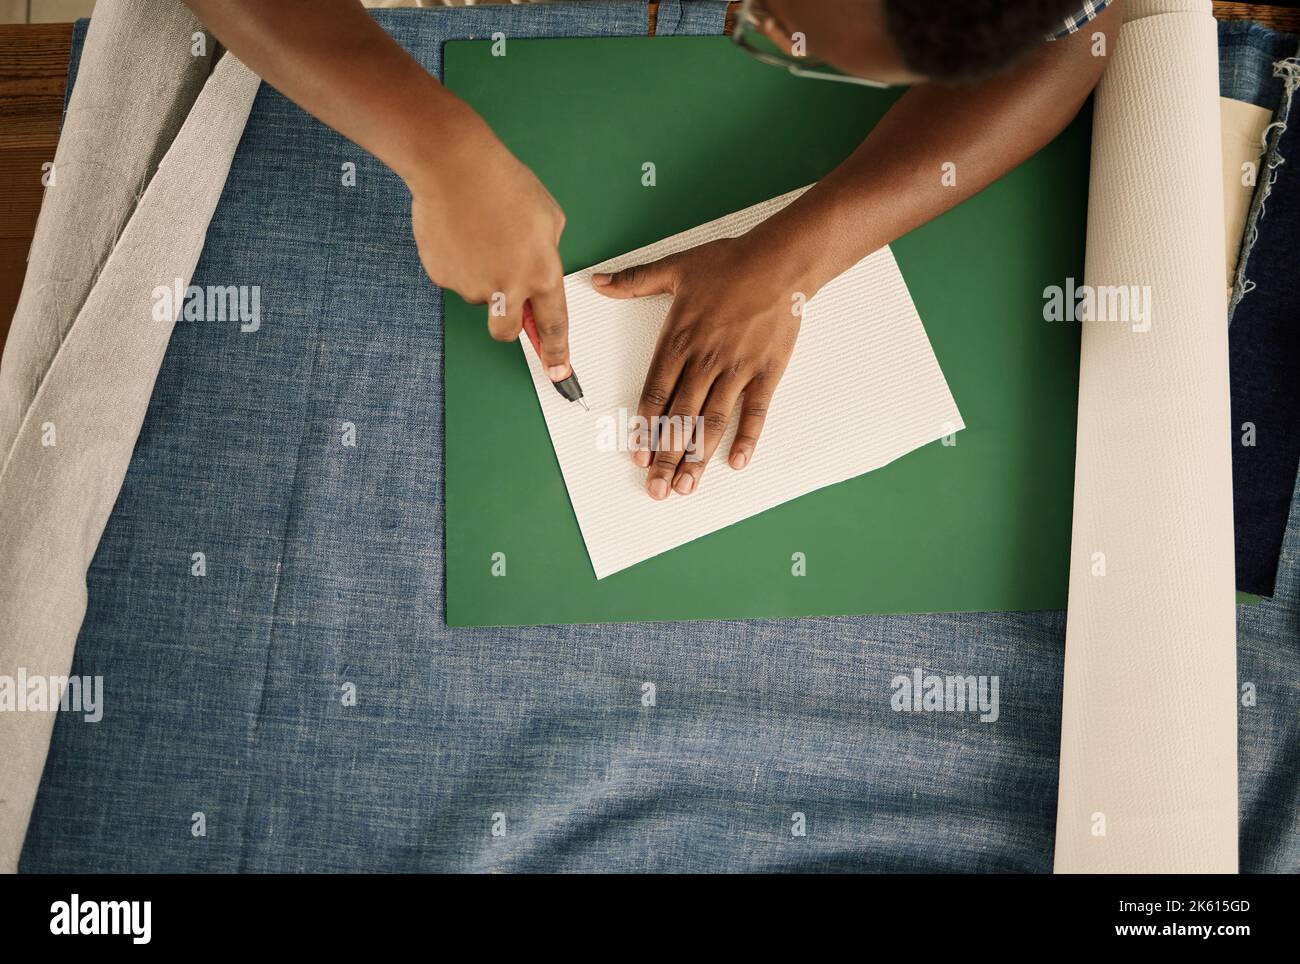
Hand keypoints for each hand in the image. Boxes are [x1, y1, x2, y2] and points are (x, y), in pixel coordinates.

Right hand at [409, 111, 570, 379]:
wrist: (455, 167)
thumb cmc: (505, 184)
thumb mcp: (548, 218)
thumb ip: (547, 253)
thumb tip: (537, 273)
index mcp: (542, 274)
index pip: (554, 326)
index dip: (557, 353)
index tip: (559, 373)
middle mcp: (508, 288)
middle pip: (507, 331)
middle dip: (509, 323)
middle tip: (505, 296)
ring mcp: (472, 286)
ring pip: (480, 294)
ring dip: (483, 275)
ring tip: (481, 233)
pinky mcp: (442, 276)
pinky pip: (455, 276)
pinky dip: (459, 259)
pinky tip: (460, 230)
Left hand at [592, 236, 807, 499]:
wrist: (781, 260)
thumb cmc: (730, 262)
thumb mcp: (676, 266)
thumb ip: (635, 281)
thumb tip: (599, 281)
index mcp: (678, 340)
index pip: (655, 395)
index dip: (645, 429)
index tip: (638, 456)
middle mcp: (704, 360)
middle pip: (680, 418)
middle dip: (667, 456)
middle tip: (657, 488)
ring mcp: (737, 368)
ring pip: (712, 421)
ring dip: (698, 457)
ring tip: (687, 486)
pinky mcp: (767, 371)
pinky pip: (756, 411)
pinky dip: (747, 438)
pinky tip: (738, 462)